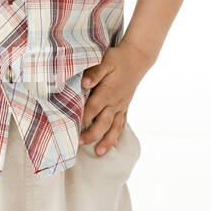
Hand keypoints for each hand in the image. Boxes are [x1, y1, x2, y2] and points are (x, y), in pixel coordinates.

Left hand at [79, 40, 150, 154]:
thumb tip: (84, 83)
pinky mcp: (125, 106)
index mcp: (107, 92)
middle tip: (79, 143)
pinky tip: (113, 144)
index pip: (92, 109)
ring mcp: (121, 106)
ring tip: (99, 152)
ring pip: (114, 127)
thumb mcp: (105, 61)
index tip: (72, 129)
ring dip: (107, 140)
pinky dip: (117, 134)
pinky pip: (122, 123)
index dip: (82, 119)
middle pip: (102, 123)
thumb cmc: (118, 58)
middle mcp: (114, 102)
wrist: (138, 58)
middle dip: (91, 134)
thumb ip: (94, 73)